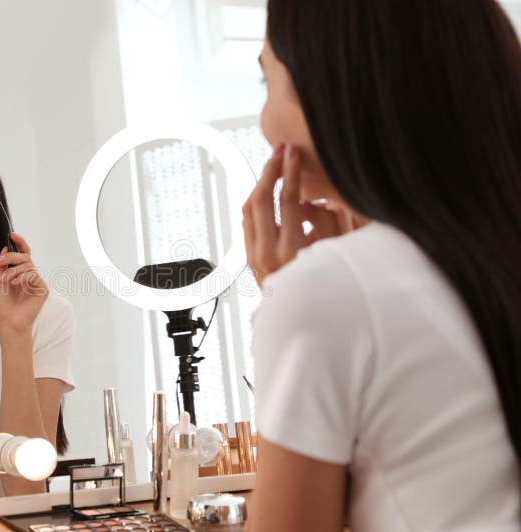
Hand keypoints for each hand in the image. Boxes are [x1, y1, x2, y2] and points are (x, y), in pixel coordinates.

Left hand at [0, 233, 48, 333]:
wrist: (8, 322)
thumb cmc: (4, 306)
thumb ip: (2, 265)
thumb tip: (5, 249)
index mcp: (21, 273)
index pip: (23, 254)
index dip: (20, 243)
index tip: (12, 235)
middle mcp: (31, 277)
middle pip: (26, 257)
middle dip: (12, 257)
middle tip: (0, 261)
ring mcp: (38, 283)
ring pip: (29, 266)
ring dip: (14, 271)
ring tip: (5, 280)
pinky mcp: (43, 290)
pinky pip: (34, 275)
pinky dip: (23, 277)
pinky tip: (15, 284)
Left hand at [242, 144, 355, 285]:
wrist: (307, 326)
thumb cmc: (330, 290)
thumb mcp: (337, 254)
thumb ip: (327, 223)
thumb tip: (310, 199)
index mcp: (292, 253)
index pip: (287, 201)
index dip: (290, 173)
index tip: (293, 153)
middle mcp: (268, 256)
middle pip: (260, 200)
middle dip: (270, 171)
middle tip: (280, 151)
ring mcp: (254, 259)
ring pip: (248, 210)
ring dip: (259, 185)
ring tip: (274, 166)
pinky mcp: (249, 262)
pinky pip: (247, 224)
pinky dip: (255, 203)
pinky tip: (267, 192)